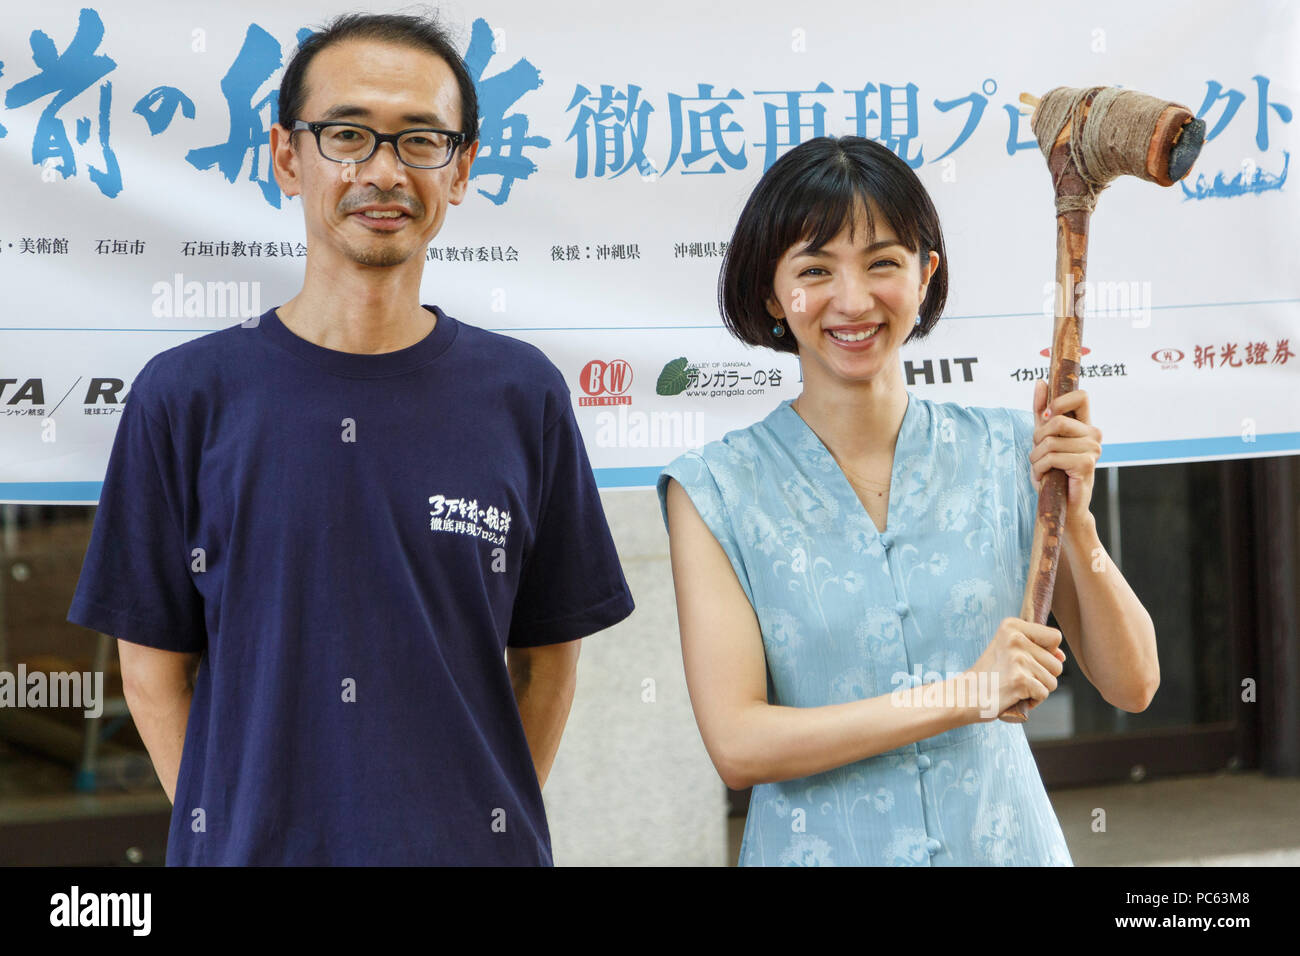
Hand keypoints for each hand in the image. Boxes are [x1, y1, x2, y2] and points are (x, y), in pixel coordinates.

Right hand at [964, 617, 1065, 722]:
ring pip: (1052, 681)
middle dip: (1041, 676)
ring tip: (1014, 686)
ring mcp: (1018, 659)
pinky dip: (1032, 701)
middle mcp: (1015, 638)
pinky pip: (1043, 694)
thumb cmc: (989, 675)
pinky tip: (1014, 696)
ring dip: (1037, 689)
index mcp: (1012, 625)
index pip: (1055, 637)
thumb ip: (1038, 648)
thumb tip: (1061, 656)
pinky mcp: (1020, 680)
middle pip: (1057, 663)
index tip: (1023, 659)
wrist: (965, 695)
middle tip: (1015, 676)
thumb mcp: (1009, 651)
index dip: (1047, 653)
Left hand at [1030, 381, 1102, 526]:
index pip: (1081, 395)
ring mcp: (1093, 449)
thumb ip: (1042, 410)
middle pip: (1057, 420)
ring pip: (1050, 441)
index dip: (1058, 402)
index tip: (1046, 416)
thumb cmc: (1053, 470)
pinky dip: (1039, 467)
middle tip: (1038, 452)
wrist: (1061, 504)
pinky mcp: (1086, 465)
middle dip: (1038, 437)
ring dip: (1035, 457)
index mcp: (1085, 424)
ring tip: (1040, 468)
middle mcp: (1094, 434)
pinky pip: (1052, 457)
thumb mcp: (1043, 437)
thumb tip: (1041, 382)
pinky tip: (1043, 476)